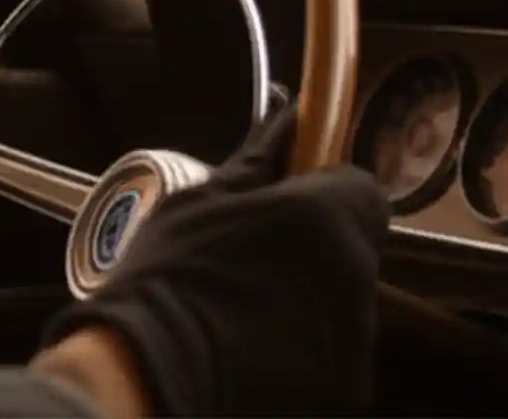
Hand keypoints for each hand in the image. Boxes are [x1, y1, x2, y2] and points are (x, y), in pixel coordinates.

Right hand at [39, 104, 388, 415]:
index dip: (325, 194)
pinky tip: (250, 355)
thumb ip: (260, 160)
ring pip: (342, 306)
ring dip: (308, 304)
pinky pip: (332, 357)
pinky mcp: (345, 391)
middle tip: (250, 264)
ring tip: (242, 314)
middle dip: (314, 252)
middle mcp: (354, 277)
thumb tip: (291, 115)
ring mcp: (355, 341)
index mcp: (324, 217)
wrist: (146, 379)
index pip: (361, 189)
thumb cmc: (166, 280)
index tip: (284, 208)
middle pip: (352, 250)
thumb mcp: (200, 202)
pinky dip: (303, 354)